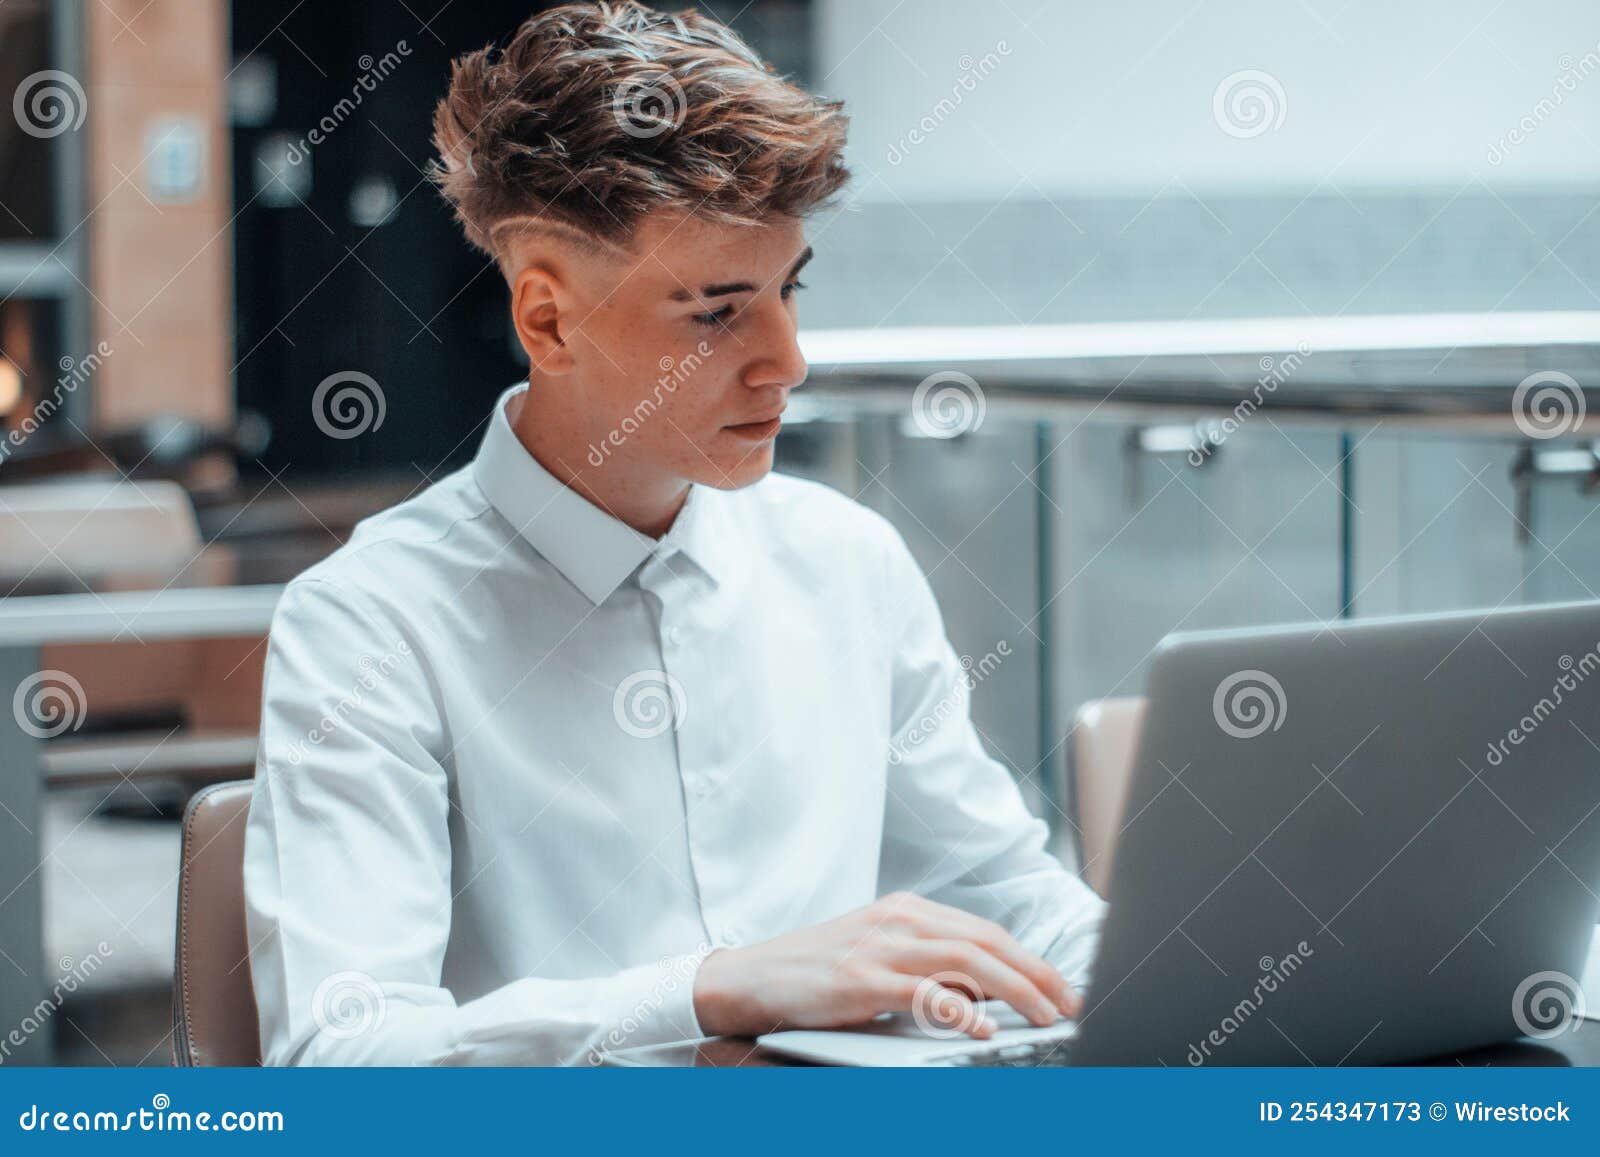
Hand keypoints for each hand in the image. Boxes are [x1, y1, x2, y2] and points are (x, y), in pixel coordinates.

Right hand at [691, 891, 1081, 1038]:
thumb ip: (928, 964)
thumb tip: (988, 992)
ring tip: (1043, 1016)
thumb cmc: (818, 971)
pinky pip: (921, 993)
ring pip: (965, 961)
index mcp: (908, 910)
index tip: (1063, 987)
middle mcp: (899, 920)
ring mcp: (880, 947)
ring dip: (1013, 989)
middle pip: (986, 941)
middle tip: (1069, 1004)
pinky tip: (981, 1026)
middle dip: (1036, 974)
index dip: (1031, 959)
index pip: (985, 931)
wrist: (753, 977)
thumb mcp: (879, 953)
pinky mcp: (861, 980)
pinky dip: (958, 1008)